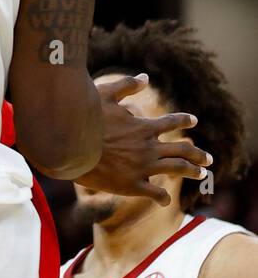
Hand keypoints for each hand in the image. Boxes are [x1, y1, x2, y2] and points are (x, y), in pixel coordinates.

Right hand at [75, 73, 211, 205]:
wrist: (69, 148)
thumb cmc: (84, 120)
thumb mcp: (103, 95)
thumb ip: (126, 86)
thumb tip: (145, 77)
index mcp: (143, 127)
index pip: (172, 122)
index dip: (184, 120)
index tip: (193, 121)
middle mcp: (148, 148)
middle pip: (183, 150)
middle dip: (198, 154)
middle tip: (209, 159)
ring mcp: (141, 168)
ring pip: (177, 169)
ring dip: (192, 171)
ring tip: (201, 174)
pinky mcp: (130, 185)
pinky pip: (155, 193)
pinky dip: (163, 198)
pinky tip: (166, 201)